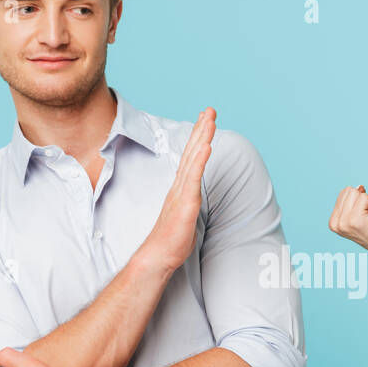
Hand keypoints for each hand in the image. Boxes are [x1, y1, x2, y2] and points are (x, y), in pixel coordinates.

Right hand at [141, 108, 215, 271]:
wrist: (158, 256)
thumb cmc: (171, 240)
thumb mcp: (185, 215)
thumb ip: (189, 202)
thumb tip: (193, 199)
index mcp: (181, 188)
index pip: (191, 158)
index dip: (198, 138)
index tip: (205, 121)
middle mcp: (180, 186)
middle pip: (192, 152)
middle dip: (201, 130)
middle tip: (210, 110)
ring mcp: (181, 193)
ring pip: (193, 160)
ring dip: (202, 138)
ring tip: (209, 120)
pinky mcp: (185, 203)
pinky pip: (193, 179)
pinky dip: (200, 161)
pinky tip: (206, 146)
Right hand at [328, 185, 367, 260]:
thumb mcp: (360, 213)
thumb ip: (354, 201)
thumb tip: (359, 186)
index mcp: (333, 222)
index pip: (343, 193)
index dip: (358, 201)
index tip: (363, 217)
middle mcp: (335, 223)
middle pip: (348, 191)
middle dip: (362, 200)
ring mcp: (344, 222)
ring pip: (355, 192)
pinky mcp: (355, 220)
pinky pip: (364, 197)